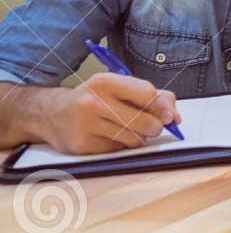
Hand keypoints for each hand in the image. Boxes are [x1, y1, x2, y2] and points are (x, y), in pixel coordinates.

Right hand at [46, 72, 180, 153]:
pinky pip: (118, 150)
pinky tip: (107, 136)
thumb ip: (155, 98)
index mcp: (105, 81)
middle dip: (154, 127)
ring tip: (124, 129)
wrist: (53, 114)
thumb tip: (175, 117)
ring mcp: (86, 124)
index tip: (162, 113)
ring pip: (134, 139)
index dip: (160, 107)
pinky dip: (120, 146)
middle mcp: (93, 101)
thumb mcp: (121, 89)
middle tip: (148, 126)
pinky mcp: (83, 144)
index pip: (148, 94)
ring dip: (137, 138)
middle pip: (145, 122)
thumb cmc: (96, 100)